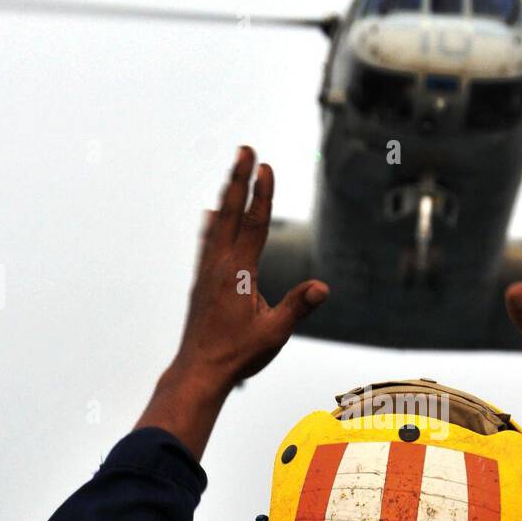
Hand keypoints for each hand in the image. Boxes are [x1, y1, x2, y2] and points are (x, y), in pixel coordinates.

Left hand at [135, 145, 328, 459]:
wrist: (198, 371)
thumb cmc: (237, 355)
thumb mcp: (273, 334)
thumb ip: (297, 307)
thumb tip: (323, 287)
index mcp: (238, 273)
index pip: (253, 225)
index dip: (261, 195)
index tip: (265, 166)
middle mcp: (218, 265)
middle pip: (230, 213)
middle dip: (238, 179)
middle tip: (244, 149)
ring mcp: (206, 272)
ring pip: (216, 223)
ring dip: (226, 195)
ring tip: (231, 172)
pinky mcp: (201, 282)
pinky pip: (207, 241)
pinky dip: (211, 221)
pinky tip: (209, 214)